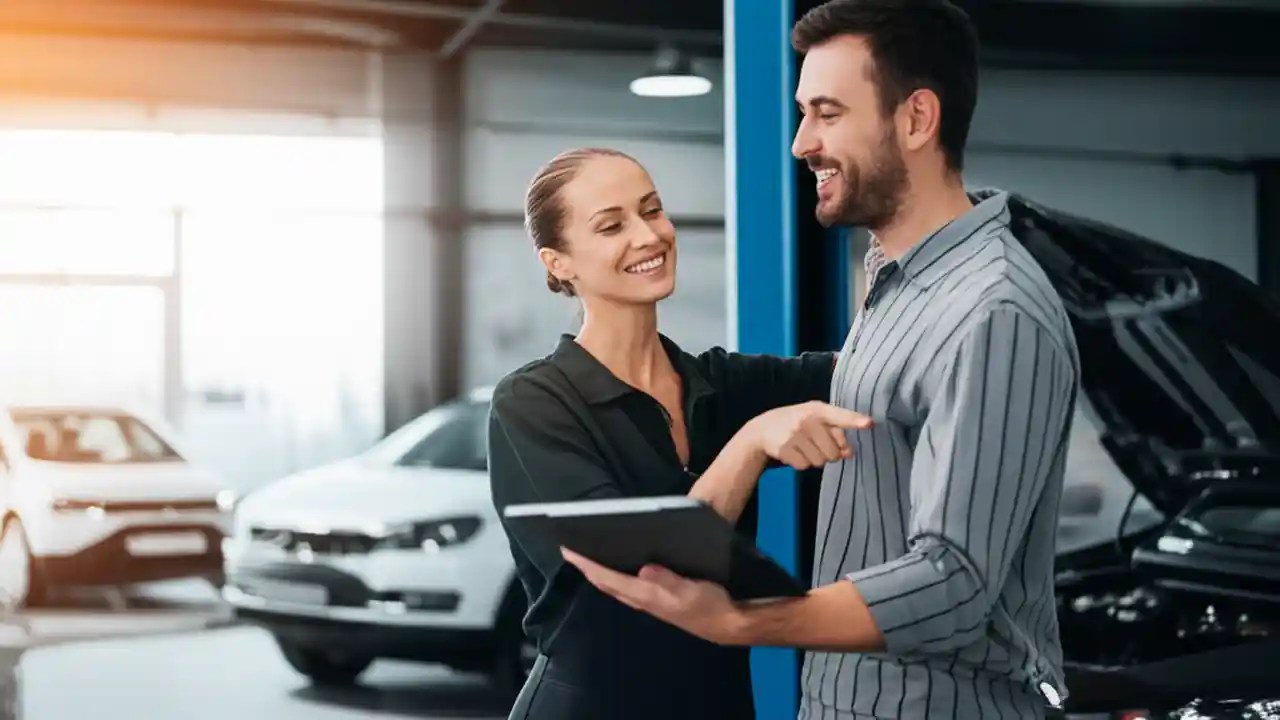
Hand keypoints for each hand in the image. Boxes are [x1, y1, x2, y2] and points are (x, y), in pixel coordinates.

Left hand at [561, 547, 745, 645]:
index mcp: (646, 595)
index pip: (608, 578)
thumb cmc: (708, 605)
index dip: (587, 565)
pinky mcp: (656, 600)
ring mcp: (648, 602)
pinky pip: (626, 586)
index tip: (568, 551)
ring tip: (586, 555)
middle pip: (605, 583)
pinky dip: (614, 576)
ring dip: (598, 572)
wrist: (726, 623)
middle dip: (586, 567)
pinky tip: (616, 567)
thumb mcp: (690, 590)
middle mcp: (641, 599)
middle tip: (570, 550)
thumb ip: (667, 580)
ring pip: (614, 586)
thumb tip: (645, 569)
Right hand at [746, 401, 872, 469]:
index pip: (840, 416)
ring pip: (820, 461)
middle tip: (816, 444)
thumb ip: (836, 432)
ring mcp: (795, 436)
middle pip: (833, 452)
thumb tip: (849, 453)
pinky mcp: (785, 449)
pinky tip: (793, 452)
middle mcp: (807, 421)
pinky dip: (801, 463)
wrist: (762, 429)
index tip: (870, 423)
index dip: (855, 420)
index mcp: (817, 410)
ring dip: (815, 459)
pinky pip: (805, 466)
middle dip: (828, 454)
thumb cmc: (797, 422)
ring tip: (803, 447)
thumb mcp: (815, 419)